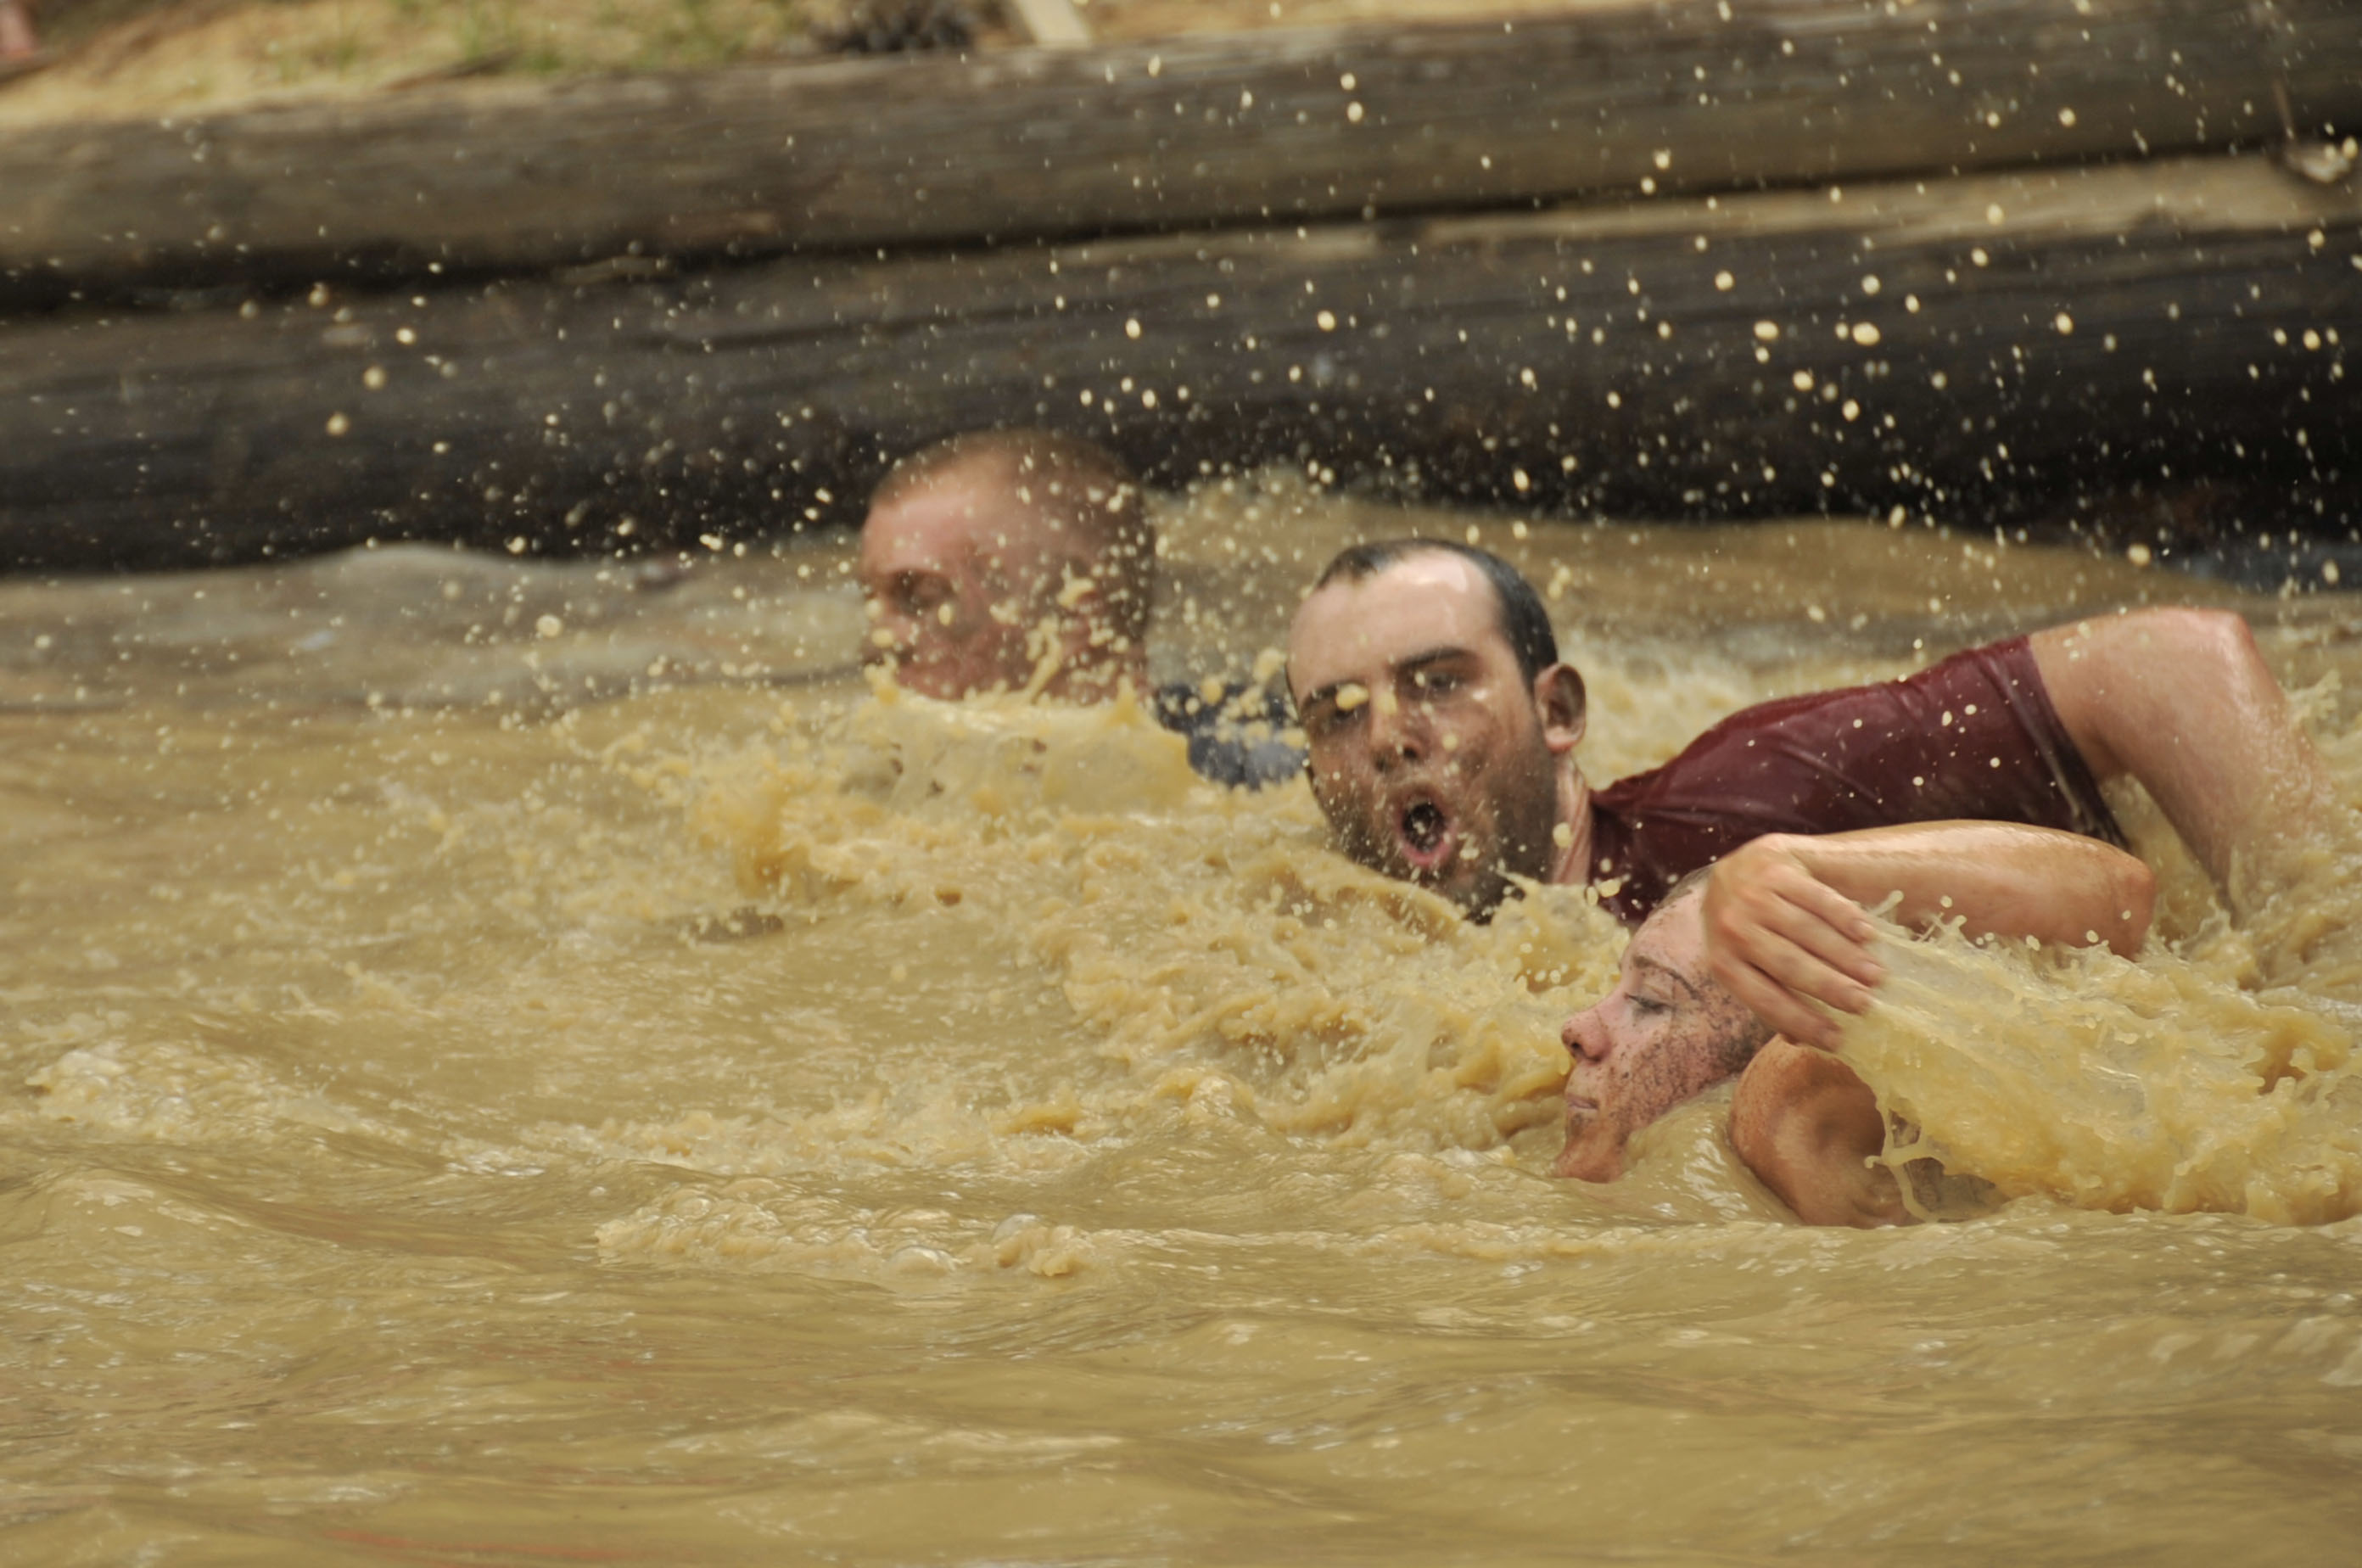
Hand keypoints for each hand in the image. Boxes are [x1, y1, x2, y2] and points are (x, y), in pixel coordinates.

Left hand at [1700, 836, 1884, 1048]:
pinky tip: (1868, 935)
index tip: (1837, 1040)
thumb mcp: (1745, 966)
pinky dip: (1844, 917)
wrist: (1736, 871)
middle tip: (1866, 1005)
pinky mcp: (1774, 866)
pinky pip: (1816, 896)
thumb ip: (1769, 997)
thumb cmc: (1747, 933)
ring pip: (1806, 930)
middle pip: (1788, 964)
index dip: (1802, 1021)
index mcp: (1722, 962)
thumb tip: (1799, 1041)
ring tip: (1876, 975)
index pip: (1765, 999)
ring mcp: (1751, 895)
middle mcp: (1731, 927)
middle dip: (1830, 988)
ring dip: (1845, 956)